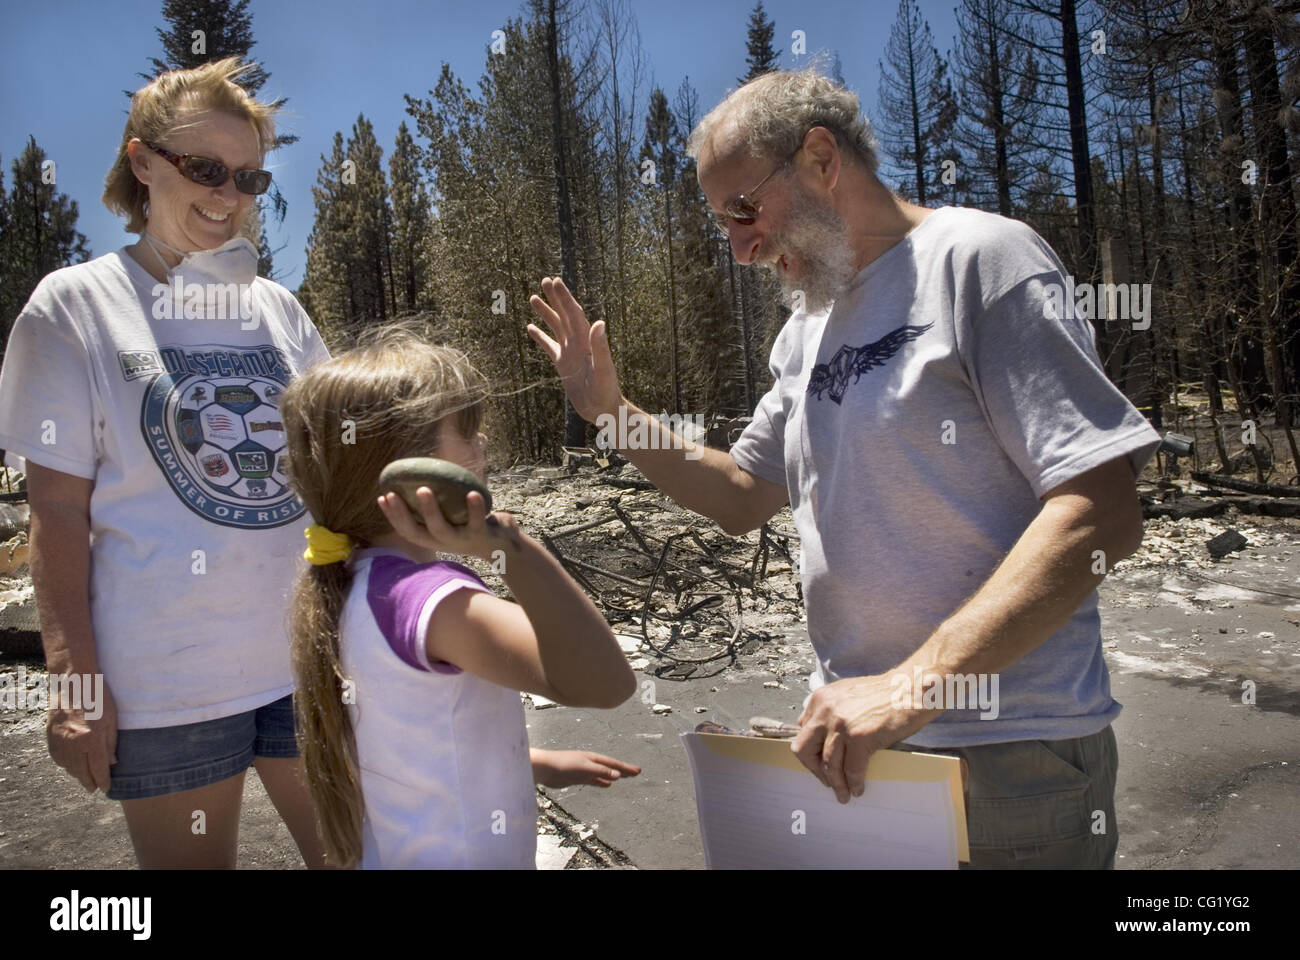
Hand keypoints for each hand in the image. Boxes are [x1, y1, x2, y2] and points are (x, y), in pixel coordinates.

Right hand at [47, 678, 116, 792]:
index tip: (107, 788)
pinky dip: (66, 764)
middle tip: (95, 788)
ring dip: (77, 774)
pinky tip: (73, 765)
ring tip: (85, 778)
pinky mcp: (50, 738)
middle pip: (81, 773)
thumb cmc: (98, 697)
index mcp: (92, 739)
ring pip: (68, 767)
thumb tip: (112, 763)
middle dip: (89, 782)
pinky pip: (58, 758)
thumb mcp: (112, 720)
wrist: (73, 682)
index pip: (98, 769)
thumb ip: (111, 743)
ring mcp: (60, 742)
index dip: (103, 781)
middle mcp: (74, 744)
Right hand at [377, 488, 519, 562]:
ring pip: (441, 529)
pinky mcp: (481, 536)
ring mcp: (461, 541)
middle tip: (391, 494)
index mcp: (433, 537)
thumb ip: (441, 500)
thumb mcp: (453, 515)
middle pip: (416, 532)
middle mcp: (443, 541)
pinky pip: (476, 522)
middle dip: (401, 514)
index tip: (381, 496)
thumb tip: (427, 467)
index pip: (407, 529)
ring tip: (423, 489)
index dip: (392, 516)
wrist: (504, 546)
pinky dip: (474, 508)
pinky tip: (472, 492)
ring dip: (430, 510)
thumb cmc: (473, 524)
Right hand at [527, 277, 623, 423]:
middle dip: (555, 298)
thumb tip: (599, 323)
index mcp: (586, 341)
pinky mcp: (562, 364)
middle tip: (545, 280)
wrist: (603, 409)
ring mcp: (569, 352)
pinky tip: (530, 328)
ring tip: (533, 298)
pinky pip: (549, 346)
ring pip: (555, 327)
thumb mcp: (604, 370)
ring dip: (546, 313)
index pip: (574, 314)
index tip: (555, 282)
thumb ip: (601, 348)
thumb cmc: (606, 391)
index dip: (564, 298)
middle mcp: (578, 343)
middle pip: (564, 315)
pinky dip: (540, 337)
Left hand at [531, 748, 641, 787]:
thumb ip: (600, 772)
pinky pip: (594, 780)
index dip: (625, 768)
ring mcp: (584, 770)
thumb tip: (617, 776)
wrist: (544, 768)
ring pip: (603, 774)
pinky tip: (607, 785)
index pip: (613, 764)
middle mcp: (590, 763)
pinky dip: (602, 782)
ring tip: (624, 778)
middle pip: (610, 767)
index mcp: (593, 758)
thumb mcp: (584, 768)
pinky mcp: (577, 778)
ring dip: (613, 776)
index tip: (637, 771)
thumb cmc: (563, 764)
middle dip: (623, 770)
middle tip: (636, 773)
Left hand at [791, 674, 936, 803]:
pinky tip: (858, 788)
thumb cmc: (884, 694)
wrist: (910, 689)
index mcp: (820, 699)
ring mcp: (841, 725)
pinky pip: (852, 770)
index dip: (810, 751)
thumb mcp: (846, 695)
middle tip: (825, 780)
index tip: (818, 763)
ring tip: (843, 794)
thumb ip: (830, 711)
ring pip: (828, 764)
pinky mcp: (860, 738)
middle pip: (804, 749)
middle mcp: (825, 711)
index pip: (802, 732)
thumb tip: (823, 738)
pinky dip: (854, 783)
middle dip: (814, 769)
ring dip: (835, 784)